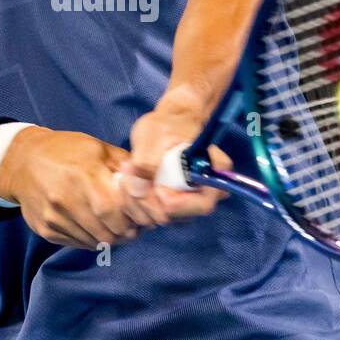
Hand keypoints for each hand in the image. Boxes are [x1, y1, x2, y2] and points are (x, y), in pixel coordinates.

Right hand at [0, 126, 142, 249]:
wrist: (21, 162)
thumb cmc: (64, 151)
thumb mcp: (96, 148)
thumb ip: (124, 165)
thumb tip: (151, 185)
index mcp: (82, 175)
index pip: (114, 210)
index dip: (134, 219)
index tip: (146, 219)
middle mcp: (65, 199)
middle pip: (107, 231)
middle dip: (127, 232)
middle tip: (135, 227)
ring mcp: (54, 217)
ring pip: (95, 242)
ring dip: (112, 238)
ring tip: (118, 227)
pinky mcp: (46, 230)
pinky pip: (79, 244)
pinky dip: (94, 239)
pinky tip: (98, 227)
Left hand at [117, 84, 232, 223]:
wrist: (167, 122)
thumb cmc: (166, 124)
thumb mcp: (155, 136)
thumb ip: (146, 163)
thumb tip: (138, 189)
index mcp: (213, 175)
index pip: (199, 205)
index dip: (171, 201)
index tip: (149, 180)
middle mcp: (205, 194)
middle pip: (176, 216)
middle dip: (146, 200)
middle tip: (127, 173)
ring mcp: (186, 202)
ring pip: (159, 218)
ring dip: (136, 201)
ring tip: (126, 173)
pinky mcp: (169, 205)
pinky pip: (151, 215)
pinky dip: (134, 202)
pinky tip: (127, 182)